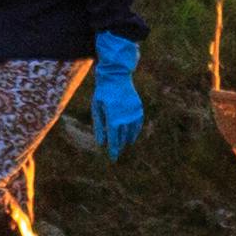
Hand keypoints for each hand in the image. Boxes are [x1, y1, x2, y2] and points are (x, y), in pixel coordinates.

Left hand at [90, 31, 146, 157]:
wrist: (116, 76)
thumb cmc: (103, 92)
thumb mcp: (96, 108)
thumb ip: (99, 126)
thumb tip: (102, 143)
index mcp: (113, 118)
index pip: (114, 140)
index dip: (114, 150)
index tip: (113, 159)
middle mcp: (126, 118)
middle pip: (123, 138)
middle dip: (119, 145)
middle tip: (115, 151)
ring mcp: (134, 113)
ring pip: (132, 132)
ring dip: (127, 139)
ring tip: (124, 144)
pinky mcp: (139, 108)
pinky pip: (138, 124)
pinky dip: (135, 131)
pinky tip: (131, 134)